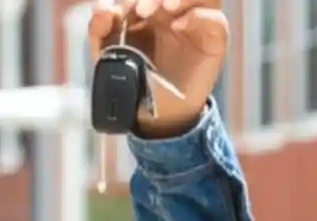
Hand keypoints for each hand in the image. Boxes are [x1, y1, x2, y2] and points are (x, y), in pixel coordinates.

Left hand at [88, 0, 229, 136]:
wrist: (152, 114)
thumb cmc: (132, 77)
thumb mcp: (107, 53)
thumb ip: (100, 28)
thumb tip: (103, 7)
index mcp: (151, 6)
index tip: (120, 10)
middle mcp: (176, 10)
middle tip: (140, 10)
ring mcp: (197, 23)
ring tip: (165, 8)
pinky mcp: (213, 41)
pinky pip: (216, 20)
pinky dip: (197, 17)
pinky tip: (178, 26)